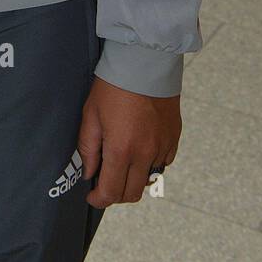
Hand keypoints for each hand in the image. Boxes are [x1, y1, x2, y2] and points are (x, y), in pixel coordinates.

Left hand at [77, 76, 180, 207]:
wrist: (144, 62)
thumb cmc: (113, 86)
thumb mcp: (91, 115)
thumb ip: (88, 148)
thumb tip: (89, 173)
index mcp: (121, 150)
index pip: (111, 192)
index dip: (99, 199)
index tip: (91, 195)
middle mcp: (145, 154)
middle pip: (132, 193)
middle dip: (115, 194)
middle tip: (104, 181)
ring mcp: (162, 147)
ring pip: (148, 179)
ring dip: (133, 178)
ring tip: (121, 162)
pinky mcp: (174, 138)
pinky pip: (163, 163)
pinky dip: (150, 164)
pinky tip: (139, 149)